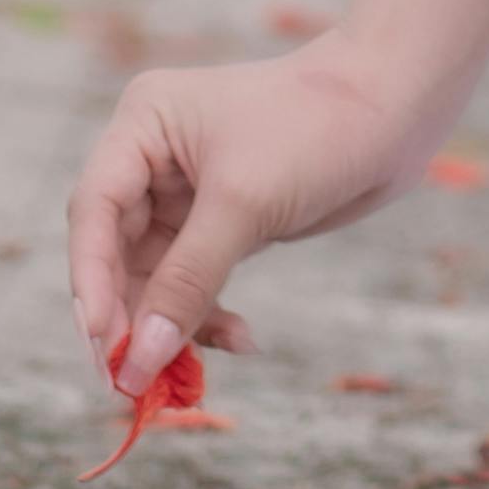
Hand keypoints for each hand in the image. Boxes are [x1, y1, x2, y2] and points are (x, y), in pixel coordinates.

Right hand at [64, 40, 416, 408]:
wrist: (398, 108)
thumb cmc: (316, 129)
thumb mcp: (244, 204)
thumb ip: (187, 283)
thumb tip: (137, 361)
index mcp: (144, 125)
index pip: (94, 211)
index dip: (90, 282)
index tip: (103, 346)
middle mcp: (154, 157)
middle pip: (115, 253)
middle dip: (130, 317)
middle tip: (136, 381)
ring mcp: (189, 192)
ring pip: (155, 279)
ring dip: (172, 326)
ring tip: (192, 372)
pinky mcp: (225, 221)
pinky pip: (195, 283)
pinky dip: (208, 316)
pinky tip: (241, 338)